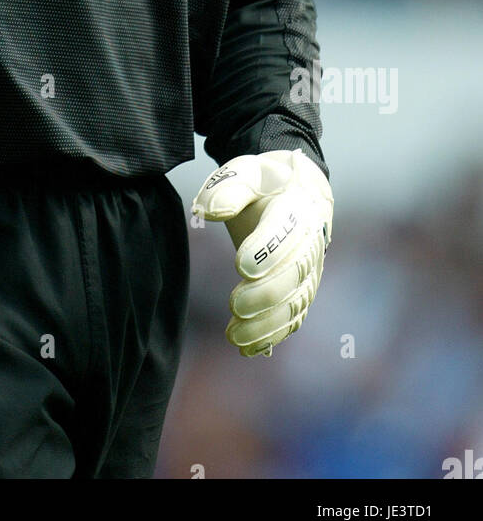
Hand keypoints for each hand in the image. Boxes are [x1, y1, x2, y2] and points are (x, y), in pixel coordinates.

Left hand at [191, 149, 332, 356]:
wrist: (297, 191)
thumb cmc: (266, 183)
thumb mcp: (246, 172)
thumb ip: (228, 188)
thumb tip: (208, 210)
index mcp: (298, 206)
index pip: (289, 230)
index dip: (268, 249)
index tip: (241, 264)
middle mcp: (311, 242)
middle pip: (295, 273)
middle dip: (266, 294)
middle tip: (235, 304)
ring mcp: (309, 271)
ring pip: (295, 302)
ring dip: (267, 323)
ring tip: (234, 336)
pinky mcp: (301, 291)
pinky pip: (293, 317)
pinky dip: (273, 336)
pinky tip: (248, 348)